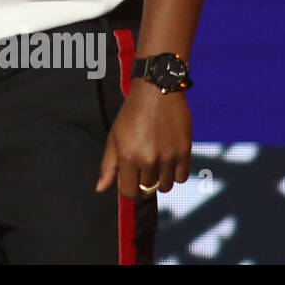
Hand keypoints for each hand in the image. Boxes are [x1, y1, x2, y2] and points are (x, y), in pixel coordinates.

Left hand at [94, 82, 191, 197]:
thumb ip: (108, 166)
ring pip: (166, 187)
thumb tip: (100, 189)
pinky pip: (182, 178)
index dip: (128, 187)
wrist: (157, 91)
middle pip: (147, 189)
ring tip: (156, 162)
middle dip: (143, 181)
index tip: (129, 177)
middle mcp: (149, 160)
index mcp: (128, 157)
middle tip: (143, 165)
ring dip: (160, 179)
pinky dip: (175, 174)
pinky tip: (169, 160)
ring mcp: (168, 157)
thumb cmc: (131, 113)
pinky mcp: (184, 152)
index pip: (129, 192)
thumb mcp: (114, 137)